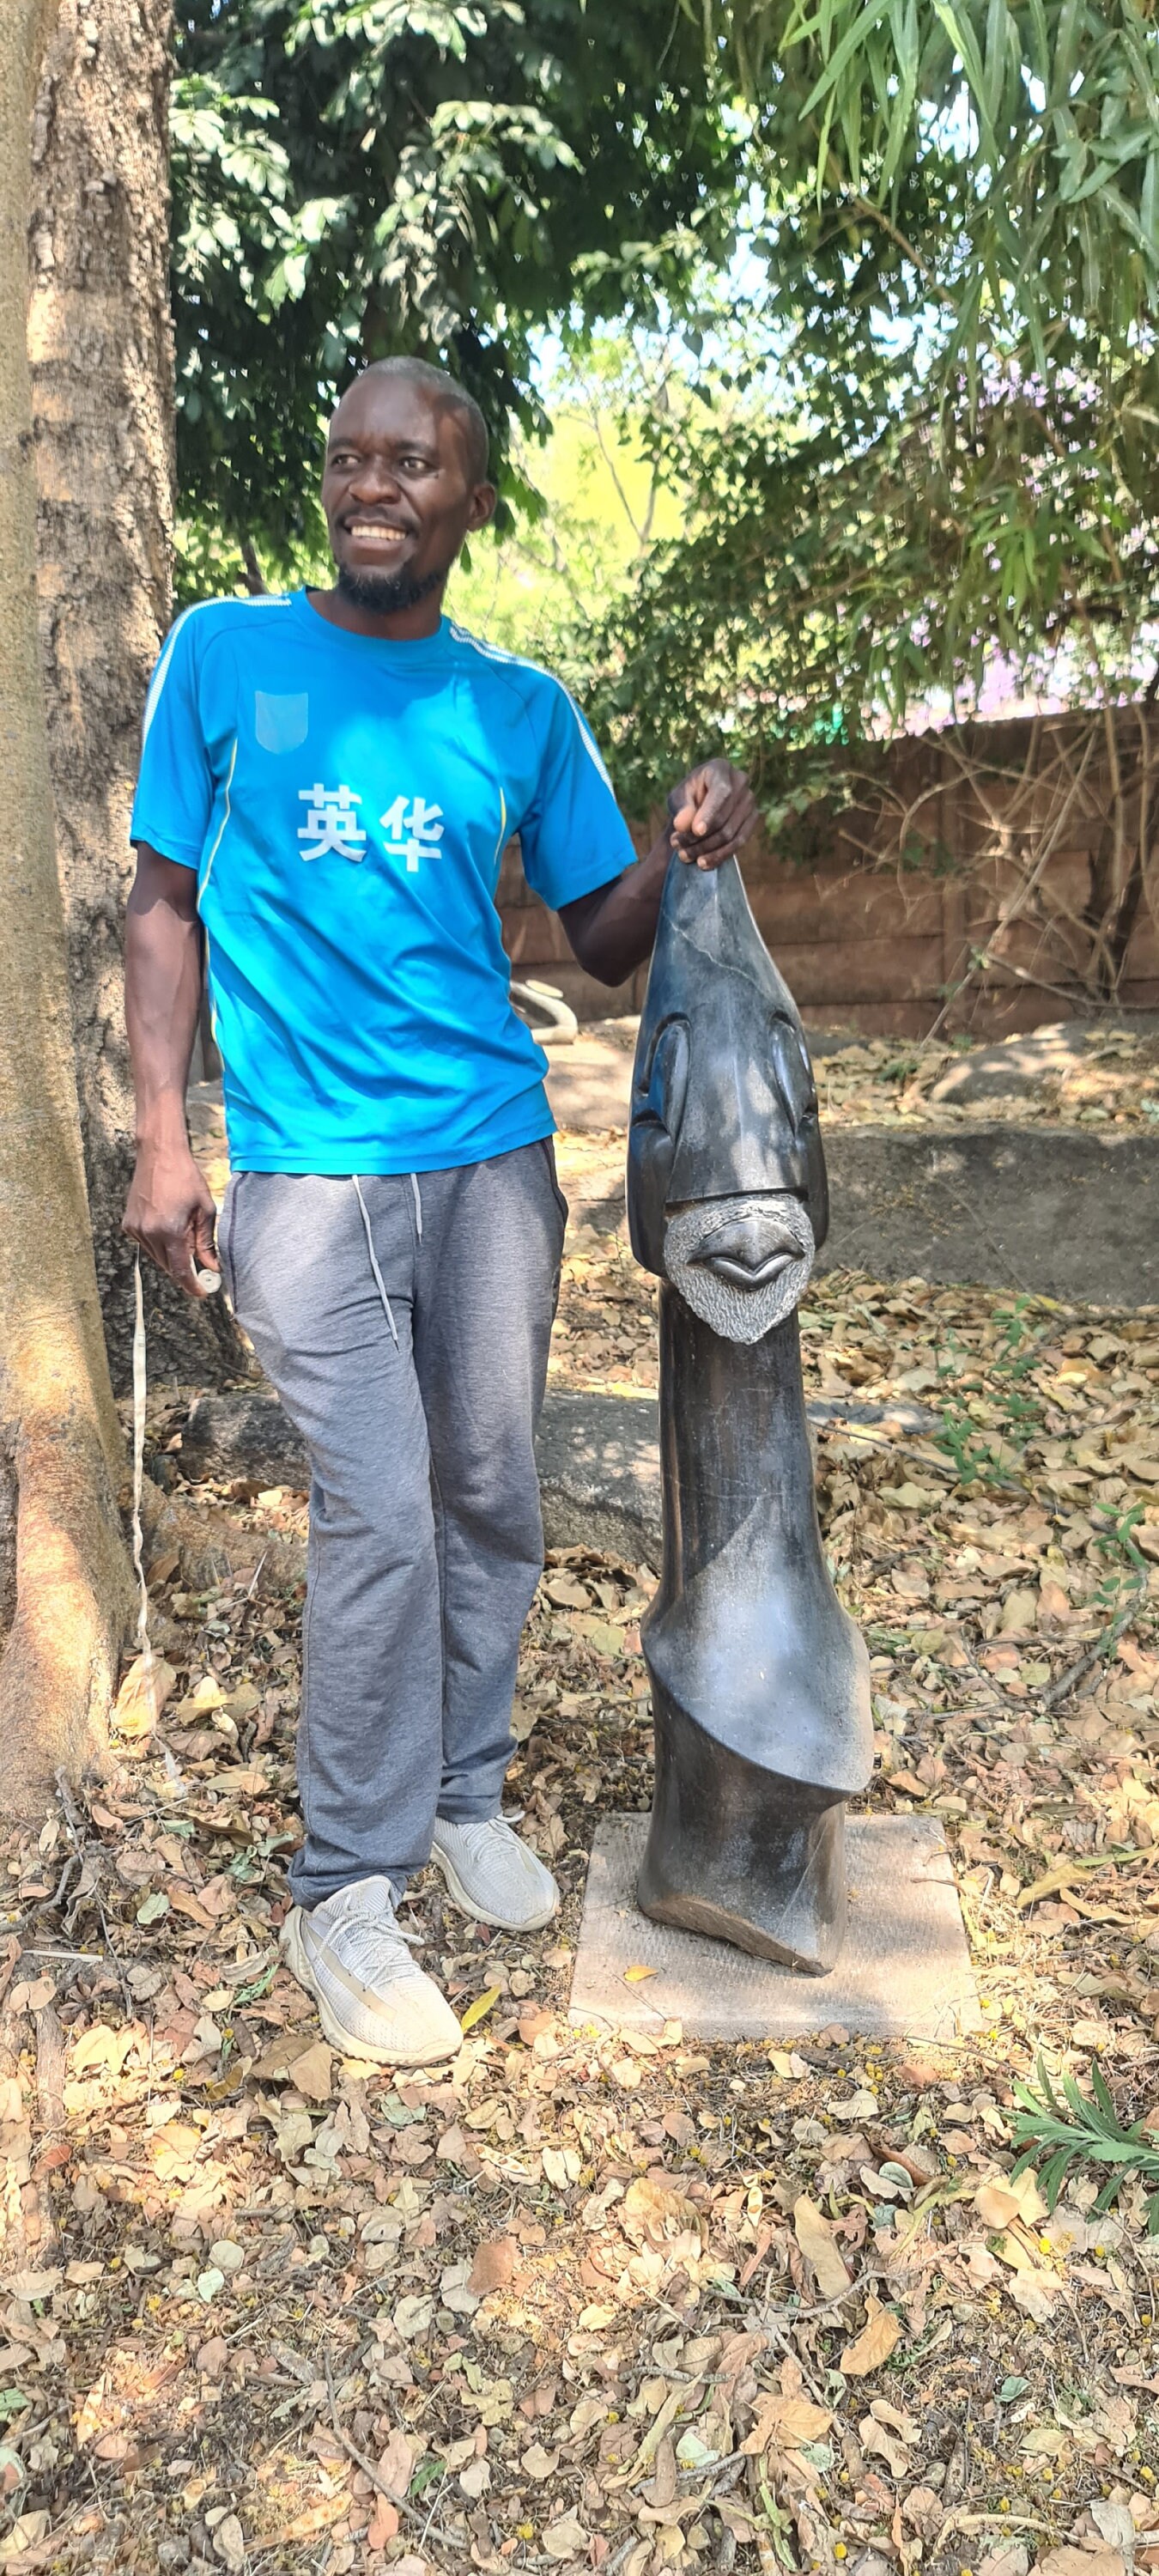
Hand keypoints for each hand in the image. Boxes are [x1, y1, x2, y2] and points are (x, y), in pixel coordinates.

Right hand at [123, 1139, 220, 1299]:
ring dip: (172, 1255)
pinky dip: (159, 1243)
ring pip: (157, 1256)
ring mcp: (135, 1229)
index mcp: (169, 1231)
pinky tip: (168, 1225)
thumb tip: (212, 1266)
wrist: (158, 1155)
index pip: (181, 1270)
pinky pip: (146, 1244)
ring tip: (183, 1232)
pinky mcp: (128, 1224)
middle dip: (185, 1269)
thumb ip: (206, 1241)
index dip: (192, 1285)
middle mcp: (148, 1233)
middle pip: (168, 1266)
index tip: (202, 1292)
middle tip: (201, 1262)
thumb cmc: (185, 1178)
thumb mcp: (204, 1209)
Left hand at [668, 757, 757, 870]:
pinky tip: (703, 864)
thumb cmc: (687, 797)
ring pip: (731, 834)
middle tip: (677, 846)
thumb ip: (680, 808)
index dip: (710, 813)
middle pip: (724, 818)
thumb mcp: (677, 798)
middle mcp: (741, 782)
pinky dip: (720, 855)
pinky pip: (739, 842)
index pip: (721, 793)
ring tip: (684, 856)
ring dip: (706, 849)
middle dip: (700, 837)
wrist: (700, 804)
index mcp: (721, 769)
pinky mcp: (752, 819)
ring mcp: (750, 801)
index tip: (696, 831)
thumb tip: (683, 824)